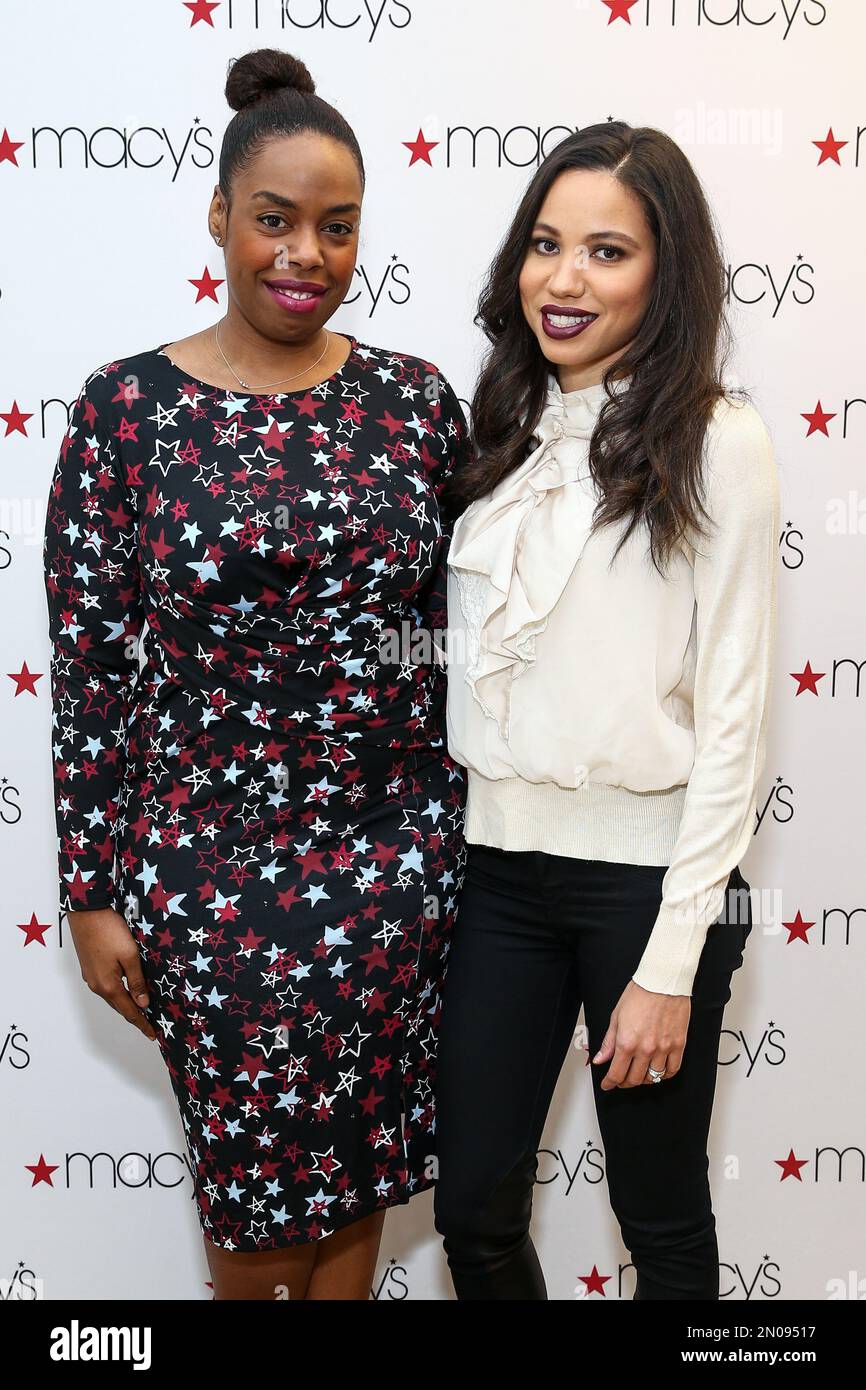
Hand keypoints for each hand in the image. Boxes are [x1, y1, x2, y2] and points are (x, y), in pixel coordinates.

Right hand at [67, 907, 157, 1041]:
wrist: (86, 912)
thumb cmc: (109, 931)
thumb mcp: (130, 955)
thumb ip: (136, 981)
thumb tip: (143, 1004)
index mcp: (108, 985)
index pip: (129, 1011)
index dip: (142, 1023)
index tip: (153, 1034)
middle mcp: (97, 985)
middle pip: (119, 1006)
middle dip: (135, 1016)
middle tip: (150, 1024)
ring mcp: (91, 977)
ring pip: (113, 996)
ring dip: (126, 1004)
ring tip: (141, 1010)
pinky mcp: (89, 968)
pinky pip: (107, 986)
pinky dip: (118, 992)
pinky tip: (126, 990)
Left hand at [591, 980, 689, 1089]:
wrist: (662, 981)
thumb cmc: (640, 993)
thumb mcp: (616, 1016)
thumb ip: (609, 1042)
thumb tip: (600, 1058)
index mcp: (627, 1042)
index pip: (616, 1074)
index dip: (610, 1083)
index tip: (608, 1084)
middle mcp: (645, 1049)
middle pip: (634, 1079)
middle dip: (624, 1083)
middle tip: (621, 1079)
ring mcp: (663, 1049)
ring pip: (653, 1078)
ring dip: (644, 1080)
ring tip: (639, 1074)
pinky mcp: (678, 1045)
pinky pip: (672, 1070)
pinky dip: (664, 1075)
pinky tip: (658, 1071)